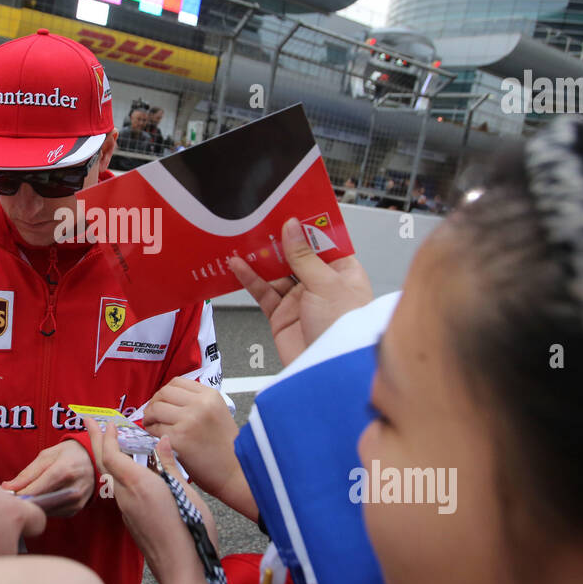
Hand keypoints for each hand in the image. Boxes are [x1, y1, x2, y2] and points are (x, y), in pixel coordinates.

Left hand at [0, 440, 93, 516]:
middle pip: (40, 503)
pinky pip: (53, 514)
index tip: (6, 494)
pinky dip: (45, 508)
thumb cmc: (68, 454)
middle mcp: (72, 489)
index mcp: (64, 471)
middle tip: (14, 495)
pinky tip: (44, 498)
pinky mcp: (76, 509)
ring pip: (45, 511)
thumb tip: (7, 487)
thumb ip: (27, 473)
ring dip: (34, 506)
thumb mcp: (47, 455)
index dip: (18, 494)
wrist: (93, 460)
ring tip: (29, 495)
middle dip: (24, 500)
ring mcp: (76, 502)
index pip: (35, 490)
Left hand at [96, 427, 216, 583]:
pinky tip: (129, 470)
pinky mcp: (133, 522)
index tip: (107, 420)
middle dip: (96, 439)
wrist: (182, 571)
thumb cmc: (189, 531)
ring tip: (111, 440)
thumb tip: (163, 442)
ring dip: (109, 456)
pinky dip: (120, 473)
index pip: (112, 454)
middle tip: (88, 419)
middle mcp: (126, 497)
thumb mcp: (184, 492)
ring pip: (113, 478)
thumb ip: (170, 466)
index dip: (108, 436)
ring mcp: (127, 512)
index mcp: (138, 485)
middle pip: (106, 463)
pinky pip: (122, 491)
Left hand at [141, 377, 256, 520]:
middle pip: (163, 393)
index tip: (161, 401)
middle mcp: (200, 404)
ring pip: (156, 409)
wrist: (236, 472)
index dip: (164, 392)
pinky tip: (157, 437)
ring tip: (151, 425)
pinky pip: (155, 429)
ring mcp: (189, 421)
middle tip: (151, 414)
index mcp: (211, 396)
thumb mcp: (218, 413)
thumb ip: (198, 403)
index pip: (177, 382)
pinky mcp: (179, 439)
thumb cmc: (227, 447)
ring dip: (149, 417)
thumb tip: (170, 400)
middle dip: (153, 403)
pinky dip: (152, 432)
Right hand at [229, 216, 372, 366]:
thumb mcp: (326, 284)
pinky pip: (263, 293)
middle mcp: (321, 284)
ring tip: (243, 241)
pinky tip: (238, 265)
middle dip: (278, 241)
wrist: (331, 374)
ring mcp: (300, 300)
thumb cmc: (344, 329)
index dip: (305, 228)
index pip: (322, 243)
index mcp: (343, 272)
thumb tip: (291, 227)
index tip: (288, 210)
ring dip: (260, 259)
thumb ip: (304, 256)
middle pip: (295, 256)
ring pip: (276, 273)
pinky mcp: (281, 316)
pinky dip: (250, 279)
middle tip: (259, 222)